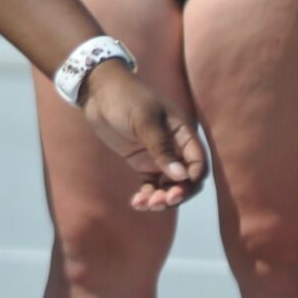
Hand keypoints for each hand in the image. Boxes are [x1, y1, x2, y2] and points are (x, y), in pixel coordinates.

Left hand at [77, 62, 206, 210]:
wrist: (100, 93)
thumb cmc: (126, 99)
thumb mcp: (145, 121)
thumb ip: (161, 148)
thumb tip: (181, 176)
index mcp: (183, 133)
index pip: (198, 162)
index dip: (193, 178)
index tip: (179, 189)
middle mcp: (175, 147)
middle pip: (185, 179)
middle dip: (177, 193)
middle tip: (162, 201)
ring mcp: (159, 156)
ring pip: (168, 185)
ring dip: (161, 198)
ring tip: (146, 204)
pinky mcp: (142, 162)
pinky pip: (150, 184)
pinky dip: (146, 195)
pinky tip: (137, 203)